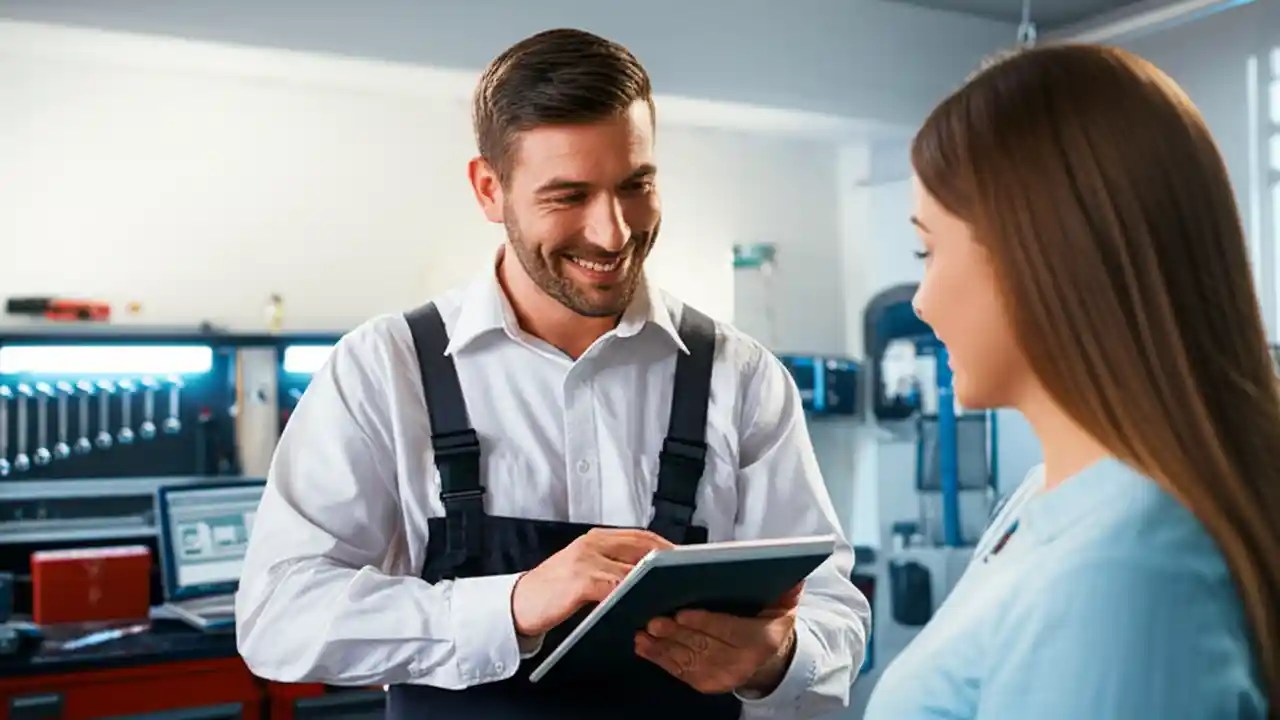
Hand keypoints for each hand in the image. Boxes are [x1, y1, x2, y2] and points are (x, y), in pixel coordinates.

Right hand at [511, 528, 673, 637]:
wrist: (516, 605)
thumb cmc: (552, 592)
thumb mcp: (583, 570)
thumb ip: (611, 566)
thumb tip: (649, 576)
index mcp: (595, 538)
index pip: (641, 536)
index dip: (667, 547)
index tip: (687, 560)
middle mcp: (592, 543)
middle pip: (643, 547)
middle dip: (669, 561)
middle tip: (692, 575)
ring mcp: (587, 560)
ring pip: (634, 566)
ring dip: (657, 579)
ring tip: (676, 591)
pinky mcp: (582, 580)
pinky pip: (617, 586)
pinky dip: (635, 594)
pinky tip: (647, 604)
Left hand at [635, 582, 802, 694]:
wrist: (766, 659)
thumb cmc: (767, 623)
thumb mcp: (784, 603)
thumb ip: (787, 586)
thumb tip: (792, 569)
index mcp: (761, 640)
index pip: (730, 631)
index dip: (706, 622)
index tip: (682, 613)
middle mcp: (740, 663)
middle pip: (703, 645)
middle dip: (676, 633)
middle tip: (654, 619)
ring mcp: (720, 676)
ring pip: (686, 658)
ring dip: (662, 646)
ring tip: (644, 630)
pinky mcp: (703, 683)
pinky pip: (678, 670)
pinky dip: (658, 657)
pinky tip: (644, 645)